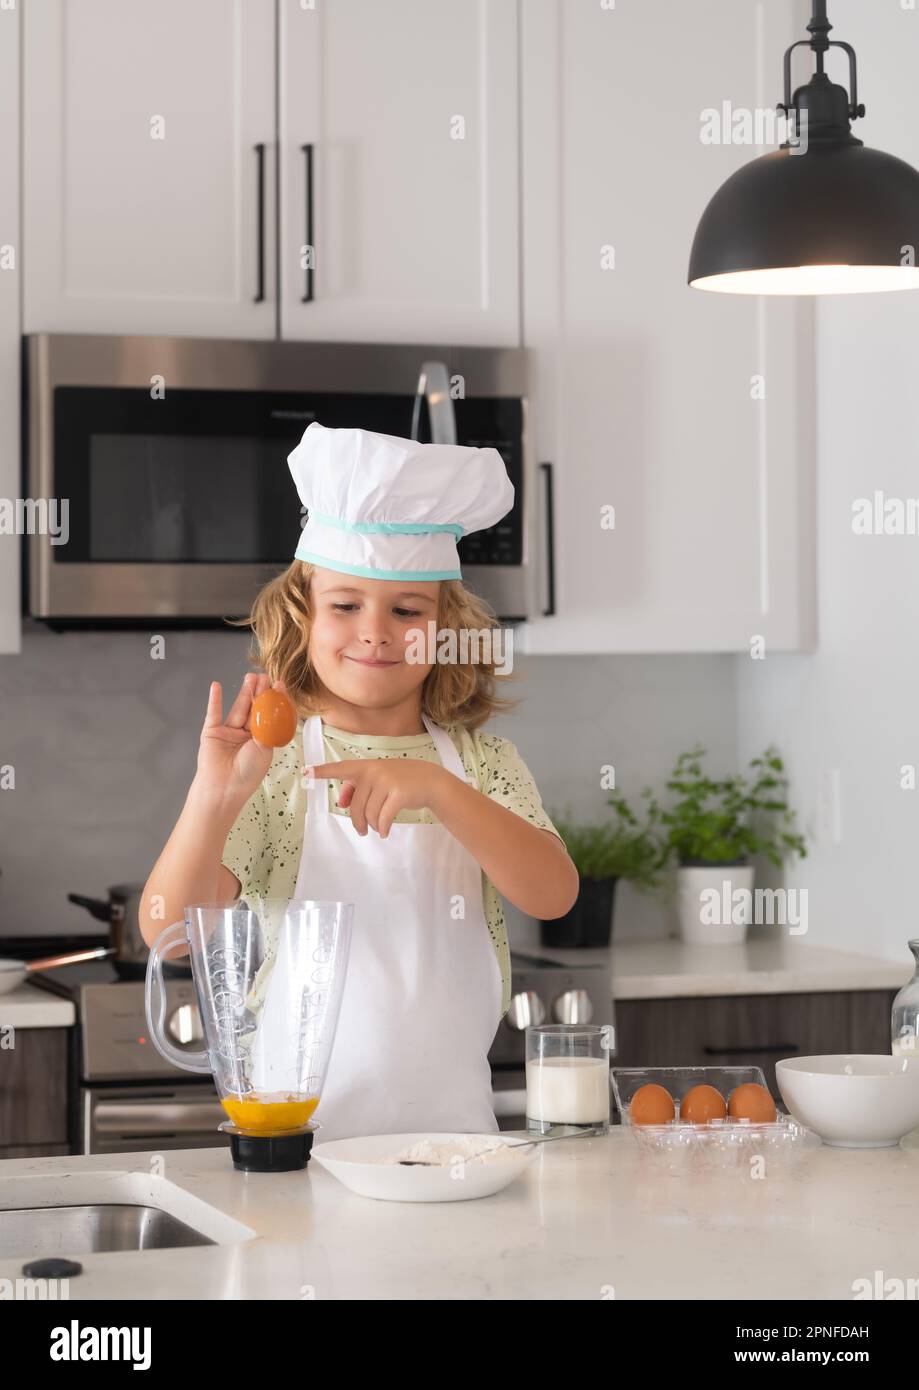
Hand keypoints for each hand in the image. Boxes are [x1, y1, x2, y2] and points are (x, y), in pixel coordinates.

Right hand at [196, 674, 288, 808]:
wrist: (225, 788)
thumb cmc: (248, 772)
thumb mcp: (264, 747)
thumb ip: (267, 726)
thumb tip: (273, 704)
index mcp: (261, 739)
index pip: (269, 715)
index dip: (274, 700)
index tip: (279, 684)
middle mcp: (245, 734)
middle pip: (254, 709)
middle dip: (260, 692)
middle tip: (265, 676)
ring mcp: (228, 732)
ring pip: (238, 708)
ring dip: (244, 693)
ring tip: (251, 677)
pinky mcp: (212, 732)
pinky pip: (213, 713)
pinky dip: (214, 700)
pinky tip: (216, 686)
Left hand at [305, 758, 451, 837]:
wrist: (431, 781)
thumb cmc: (401, 780)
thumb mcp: (379, 779)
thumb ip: (358, 788)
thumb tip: (341, 803)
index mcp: (366, 767)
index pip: (340, 768)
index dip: (322, 771)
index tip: (305, 772)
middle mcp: (373, 771)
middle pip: (355, 806)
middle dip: (358, 822)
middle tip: (363, 831)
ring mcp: (386, 781)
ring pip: (369, 814)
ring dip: (373, 826)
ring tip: (379, 828)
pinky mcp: (398, 794)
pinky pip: (383, 818)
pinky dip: (383, 829)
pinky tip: (385, 832)